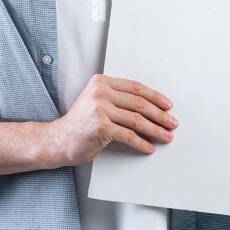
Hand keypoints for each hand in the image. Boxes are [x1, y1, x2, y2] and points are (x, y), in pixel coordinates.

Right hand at [50, 74, 177, 165]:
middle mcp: (100, 92)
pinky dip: (141, 143)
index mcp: (101, 82)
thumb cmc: (80, 123)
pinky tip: (149, 147)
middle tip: (172, 123)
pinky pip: (128, 135)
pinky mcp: (101, 126)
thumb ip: (118, 99)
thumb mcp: (97, 102)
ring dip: (155, 130)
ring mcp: (100, 109)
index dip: (155, 97)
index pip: (136, 88)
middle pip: (139, 103)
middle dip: (159, 115)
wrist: (58, 140)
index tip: (168, 105)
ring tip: (166, 136)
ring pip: (137, 120)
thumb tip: (151, 108)